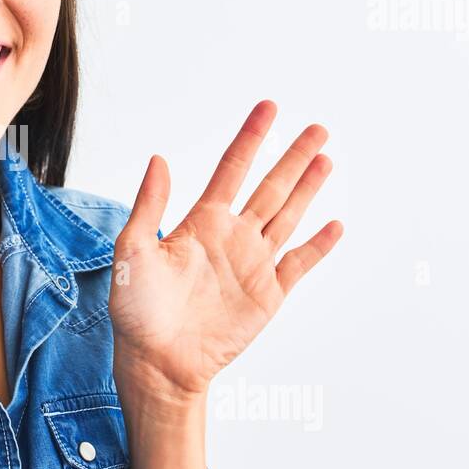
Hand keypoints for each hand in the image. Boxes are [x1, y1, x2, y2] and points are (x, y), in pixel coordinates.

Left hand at [110, 100, 341, 402]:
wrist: (157, 362)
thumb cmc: (136, 310)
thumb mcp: (133, 250)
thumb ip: (149, 205)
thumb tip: (158, 159)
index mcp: (201, 222)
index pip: (233, 168)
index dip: (251, 137)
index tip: (269, 106)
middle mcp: (232, 237)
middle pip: (270, 186)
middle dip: (294, 156)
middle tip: (318, 127)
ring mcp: (253, 264)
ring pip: (288, 216)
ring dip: (309, 188)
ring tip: (327, 159)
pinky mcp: (268, 295)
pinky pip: (299, 264)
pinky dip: (319, 246)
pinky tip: (335, 224)